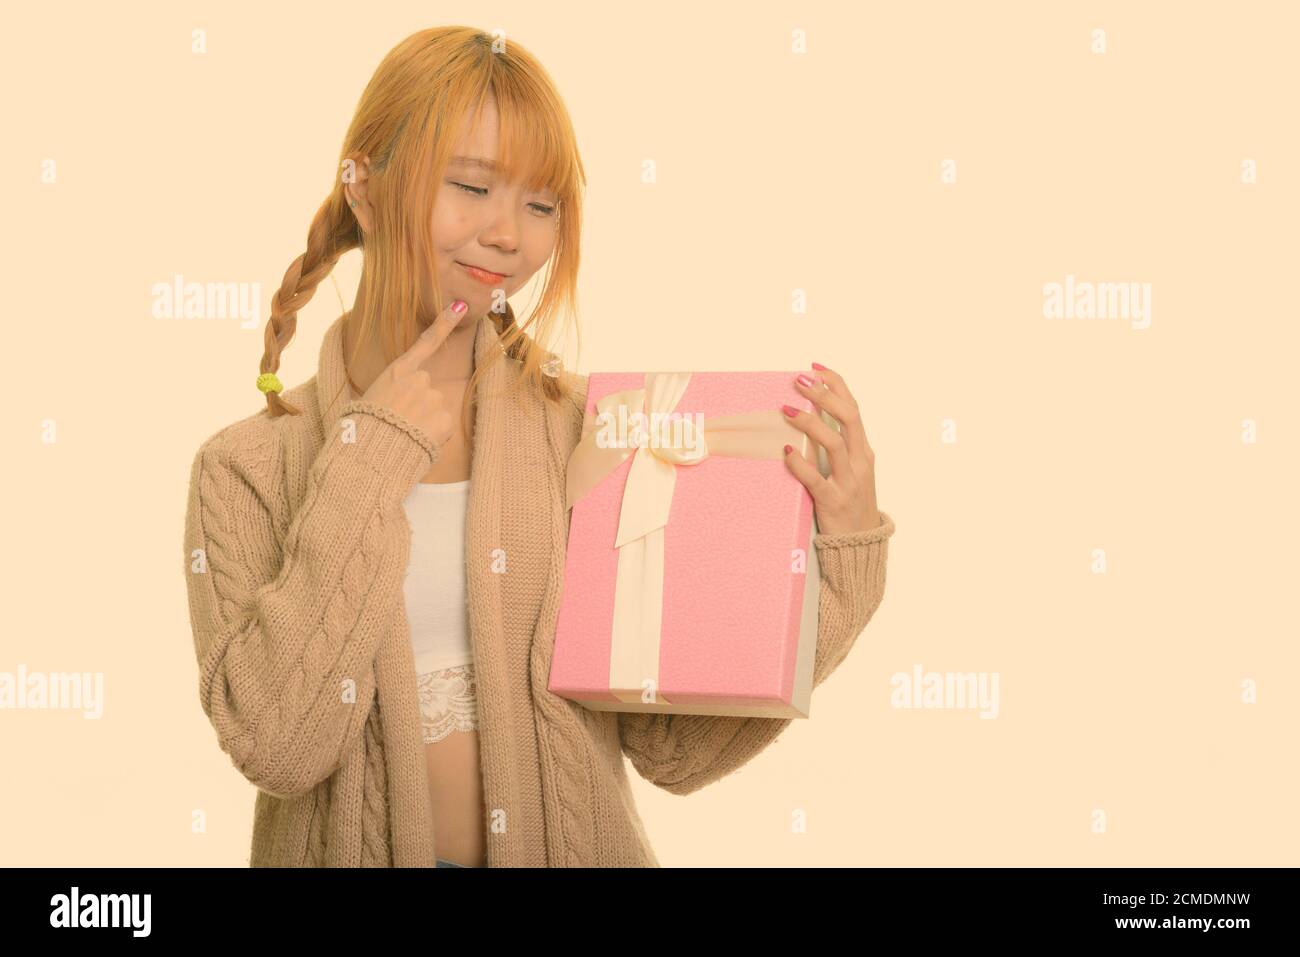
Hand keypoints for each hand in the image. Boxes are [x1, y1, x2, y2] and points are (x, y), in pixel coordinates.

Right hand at [357, 298, 468, 447]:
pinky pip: (443, 426)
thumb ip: (392, 392)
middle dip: (419, 404)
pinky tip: (418, 440)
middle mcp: (418, 380)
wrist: (369, 454)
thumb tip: (401, 400)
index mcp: (397, 372)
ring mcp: (433, 398)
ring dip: (425, 421)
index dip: (444, 323)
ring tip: (406, 432)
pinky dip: (434, 435)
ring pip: (436, 408)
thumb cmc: (363, 429)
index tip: (459, 308)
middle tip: (400, 421)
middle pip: (427, 388)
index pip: (425, 342)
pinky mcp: (444, 418)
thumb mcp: (369, 399)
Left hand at [780, 363, 881, 536]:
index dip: (836, 384)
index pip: (853, 407)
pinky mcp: (833, 501)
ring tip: (786, 410)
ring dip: (809, 423)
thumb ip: (837, 444)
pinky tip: (786, 452)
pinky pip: (815, 479)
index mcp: (864, 450)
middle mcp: (860, 461)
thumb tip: (811, 414)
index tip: (815, 368)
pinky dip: (799, 463)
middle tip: (799, 381)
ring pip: (833, 443)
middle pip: (847, 417)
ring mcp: (848, 481)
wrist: (860, 543)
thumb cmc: (851, 502)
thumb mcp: (851, 469)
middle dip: (824, 395)